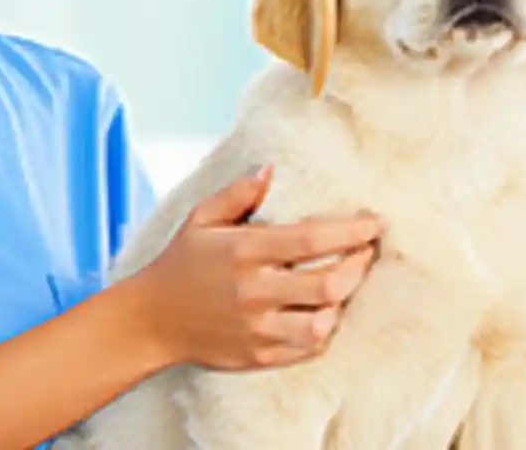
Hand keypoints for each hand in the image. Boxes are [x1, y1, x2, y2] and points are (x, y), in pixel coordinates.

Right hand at [133, 165, 383, 370]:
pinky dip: (324, 330)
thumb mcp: (201, 219)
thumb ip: (238, 194)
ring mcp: (257, 328)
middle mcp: (254, 291)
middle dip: (360, 266)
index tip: (374, 223)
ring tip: (345, 285)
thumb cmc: (180, 264)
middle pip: (328, 284)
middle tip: (368, 252)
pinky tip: (323, 311)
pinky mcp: (258, 356)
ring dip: (343, 303)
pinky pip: (308, 349)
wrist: (150, 320)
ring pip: (323, 323)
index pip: (311, 238)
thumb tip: (270, 169)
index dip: (351, 230)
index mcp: (244, 251)